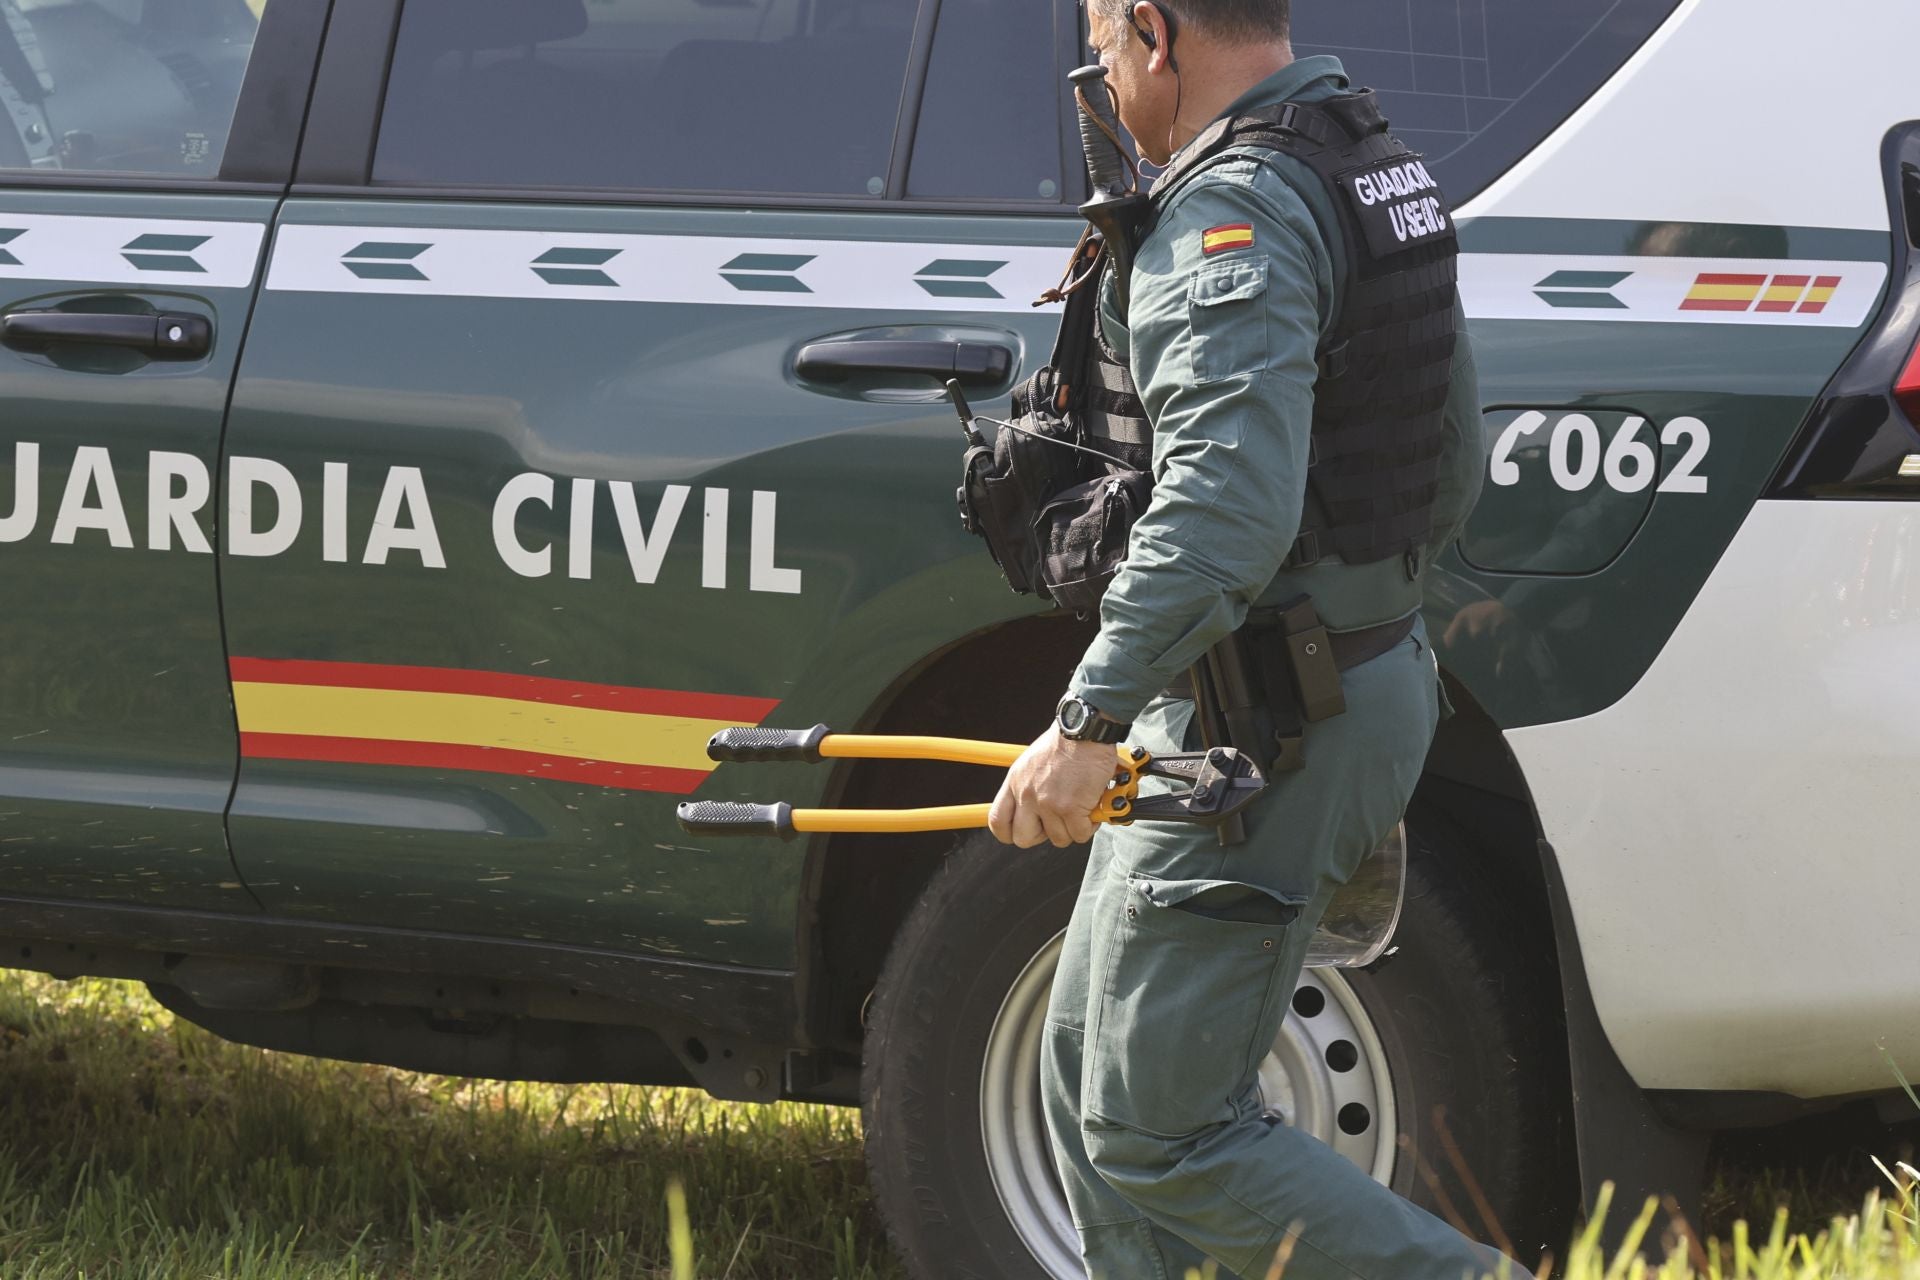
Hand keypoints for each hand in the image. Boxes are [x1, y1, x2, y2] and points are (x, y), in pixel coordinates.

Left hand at [988, 724, 1120, 848]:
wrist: (1085, 730)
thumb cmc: (1065, 741)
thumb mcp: (1032, 761)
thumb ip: (1028, 784)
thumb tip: (1035, 805)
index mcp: (1014, 782)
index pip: (998, 821)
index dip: (1010, 834)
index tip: (1024, 832)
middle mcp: (1027, 795)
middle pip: (1023, 838)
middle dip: (1043, 836)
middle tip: (1057, 823)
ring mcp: (1048, 804)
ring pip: (1058, 839)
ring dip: (1072, 829)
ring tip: (1080, 811)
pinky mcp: (1071, 809)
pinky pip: (1079, 834)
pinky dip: (1089, 826)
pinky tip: (1093, 809)